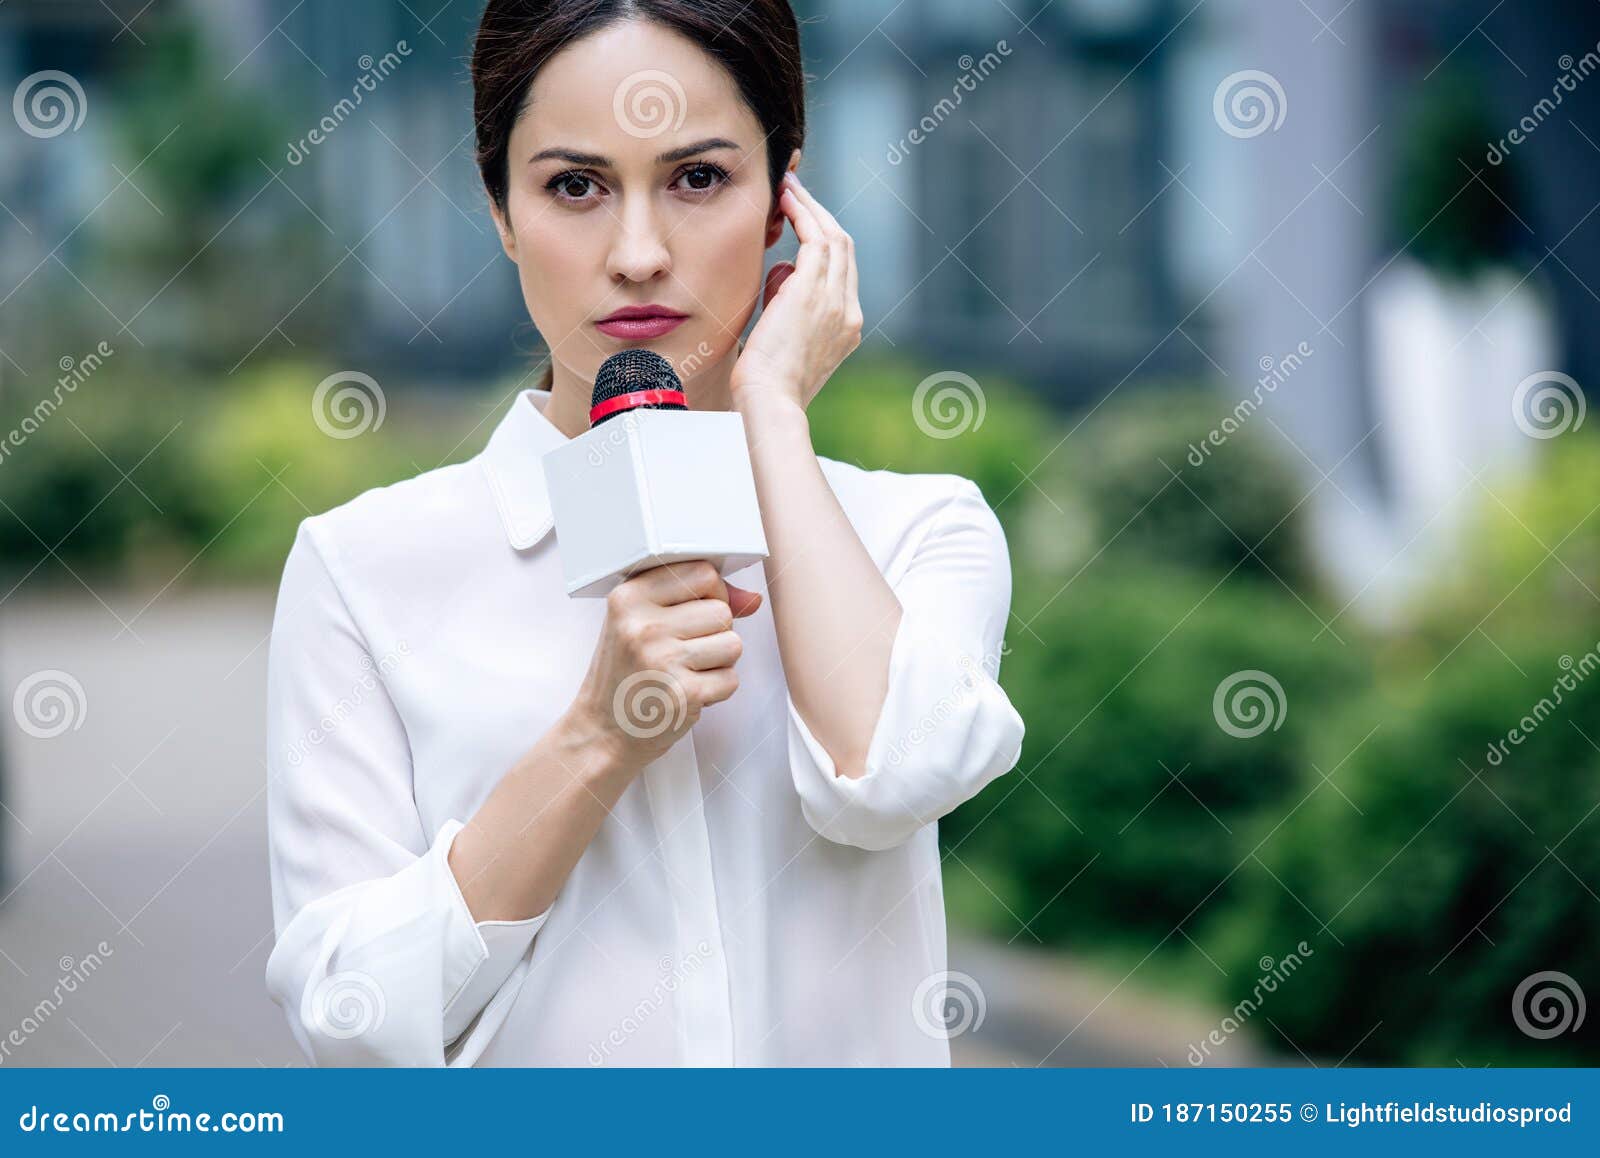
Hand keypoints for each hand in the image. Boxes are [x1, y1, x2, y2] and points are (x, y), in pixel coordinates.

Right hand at [568, 560, 761, 768]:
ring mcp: (663, 660)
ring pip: (733, 644)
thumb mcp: (643, 624)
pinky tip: (687, 692)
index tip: (696, 612)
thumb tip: (753, 599)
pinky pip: (731, 680)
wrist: (602, 731)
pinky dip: (717, 690)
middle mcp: (643, 626)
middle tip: (684, 652)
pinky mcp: (683, 694)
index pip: (702, 572)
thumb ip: (695, 600)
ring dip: (718, 662)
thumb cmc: (625, 674)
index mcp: (629, 598)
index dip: (712, 592)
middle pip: (722, 611)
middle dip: (715, 633)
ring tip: (686, 671)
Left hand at [729, 172, 862, 410]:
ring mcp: (837, 302)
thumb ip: (786, 301)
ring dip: (811, 208)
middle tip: (796, 193)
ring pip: (834, 238)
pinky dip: (803, 214)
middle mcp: (849, 312)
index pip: (842, 272)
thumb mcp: (784, 338)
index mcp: (846, 328)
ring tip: (789, 188)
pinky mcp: (815, 293)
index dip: (824, 240)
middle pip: (844, 249)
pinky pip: (816, 239)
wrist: (770, 402)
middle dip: (820, 216)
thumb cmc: (766, 382)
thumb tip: (781, 268)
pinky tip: (785, 200)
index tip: (802, 222)